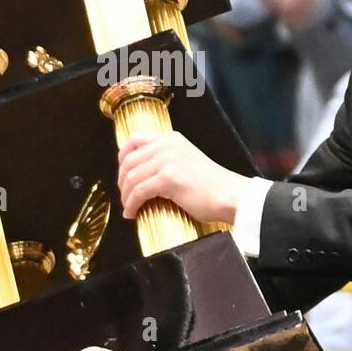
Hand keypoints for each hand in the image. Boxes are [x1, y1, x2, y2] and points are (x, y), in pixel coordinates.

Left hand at [116, 130, 249, 225]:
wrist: (229, 195)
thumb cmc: (211, 185)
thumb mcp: (186, 160)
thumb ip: (166, 160)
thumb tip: (142, 173)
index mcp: (171, 138)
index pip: (134, 139)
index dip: (122, 157)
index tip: (121, 173)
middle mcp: (167, 144)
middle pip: (128, 160)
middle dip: (121, 181)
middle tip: (124, 195)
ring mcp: (167, 159)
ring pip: (131, 177)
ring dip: (125, 195)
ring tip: (128, 207)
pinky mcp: (168, 177)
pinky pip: (139, 192)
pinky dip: (131, 204)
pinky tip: (132, 212)